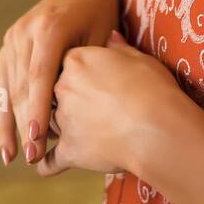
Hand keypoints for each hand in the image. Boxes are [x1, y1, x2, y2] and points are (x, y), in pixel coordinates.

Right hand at [0, 0, 121, 167]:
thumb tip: (73, 114)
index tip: (37, 139)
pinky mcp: (8, 46)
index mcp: (50, 27)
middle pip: (22, 85)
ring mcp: (13, 38)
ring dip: (12, 124)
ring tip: (16, 156)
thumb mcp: (101, 40)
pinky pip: (5, 84)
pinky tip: (7, 142)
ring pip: (10, 88)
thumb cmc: (104, 20)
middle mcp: (25, 31)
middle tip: (33, 157)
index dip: (37, 110)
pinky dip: (6, 113)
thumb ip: (84, 71)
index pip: (40, 76)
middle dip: (25, 124)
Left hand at [35, 30, 184, 178]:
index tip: (90, 79)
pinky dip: (48, 164)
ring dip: (60, 129)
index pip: (66, 63)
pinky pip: (51, 160)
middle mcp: (62, 88)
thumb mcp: (139, 59)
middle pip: (54, 93)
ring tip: (79, 134)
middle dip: (66, 100)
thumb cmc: (153, 89)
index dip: (79, 72)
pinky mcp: (69, 151)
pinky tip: (45, 166)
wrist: (158, 127)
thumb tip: (111, 37)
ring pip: (51, 124)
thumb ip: (119, 49)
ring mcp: (63, 121)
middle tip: (88, 108)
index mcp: (77, 61)